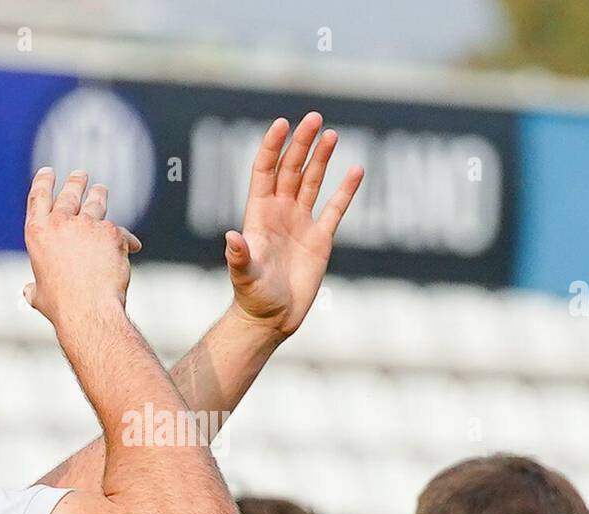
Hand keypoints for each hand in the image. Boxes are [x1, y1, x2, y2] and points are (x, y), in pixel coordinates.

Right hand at [23, 168, 141, 324]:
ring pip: (96, 203)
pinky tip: (134, 246)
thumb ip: (34, 288)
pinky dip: (126, 239)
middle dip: (76, 181)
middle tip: (80, 175)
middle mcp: (60, 223)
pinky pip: (120, 232)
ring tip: (101, 190)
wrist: (89, 310)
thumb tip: (27, 292)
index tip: (48, 172)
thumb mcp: (40, 295)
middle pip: (69, 193)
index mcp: (37, 233)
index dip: (43, 181)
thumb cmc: (62, 306)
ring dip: (99, 195)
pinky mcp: (111, 232)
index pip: (38, 197)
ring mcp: (87, 225)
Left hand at [225, 113, 363, 337]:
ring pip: (312, 181)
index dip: (272, 146)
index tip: (282, 123)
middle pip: (290, 169)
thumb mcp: (244, 275)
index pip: (265, 171)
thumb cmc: (253, 298)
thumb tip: (232, 238)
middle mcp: (280, 212)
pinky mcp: (320, 238)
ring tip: (332, 134)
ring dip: (321, 158)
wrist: (273, 319)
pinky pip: (335, 208)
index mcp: (258, 214)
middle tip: (314, 118)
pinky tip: (356, 169)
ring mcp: (301, 223)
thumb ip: (239, 256)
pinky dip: (346, 190)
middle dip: (301, 144)